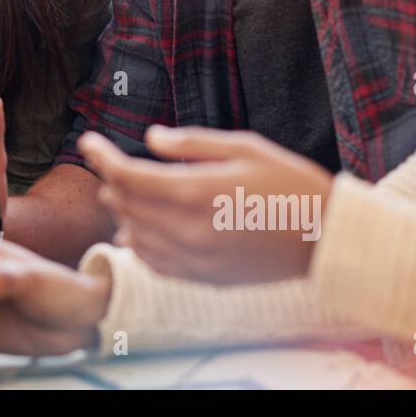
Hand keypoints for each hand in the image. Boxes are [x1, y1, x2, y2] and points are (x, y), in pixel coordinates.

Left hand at [80, 126, 332, 284]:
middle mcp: (187, 229)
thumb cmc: (290, 183)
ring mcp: (194, 258)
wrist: (326, 237)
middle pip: (126, 205)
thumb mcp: (243, 147)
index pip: (127, 175)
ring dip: (122, 213)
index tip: (88, 141)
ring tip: (119, 194)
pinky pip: (155, 264)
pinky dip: (139, 246)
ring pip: (135, 236)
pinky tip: (137, 233)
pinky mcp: (204, 278)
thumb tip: (150, 139)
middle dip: (111, 181)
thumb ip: (191, 144)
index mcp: (195, 191)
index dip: (102, 156)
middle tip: (108, 163)